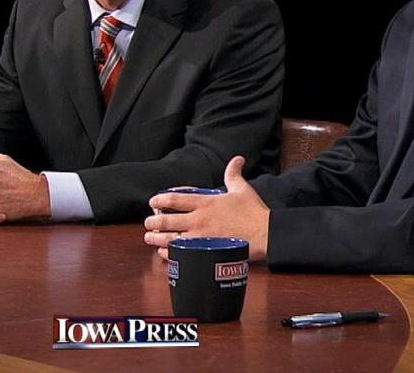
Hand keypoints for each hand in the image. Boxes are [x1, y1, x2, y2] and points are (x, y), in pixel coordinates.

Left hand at [144, 156, 269, 260]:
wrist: (265, 234)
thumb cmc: (254, 212)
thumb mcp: (243, 189)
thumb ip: (234, 174)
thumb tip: (237, 159)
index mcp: (205, 203)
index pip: (174, 199)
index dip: (159, 200)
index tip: (153, 201)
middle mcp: (199, 220)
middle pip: (166, 220)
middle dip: (153, 221)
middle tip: (148, 222)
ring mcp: (199, 238)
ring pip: (169, 239)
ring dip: (155, 238)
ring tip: (150, 237)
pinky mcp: (204, 253)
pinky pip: (179, 254)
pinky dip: (168, 253)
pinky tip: (164, 252)